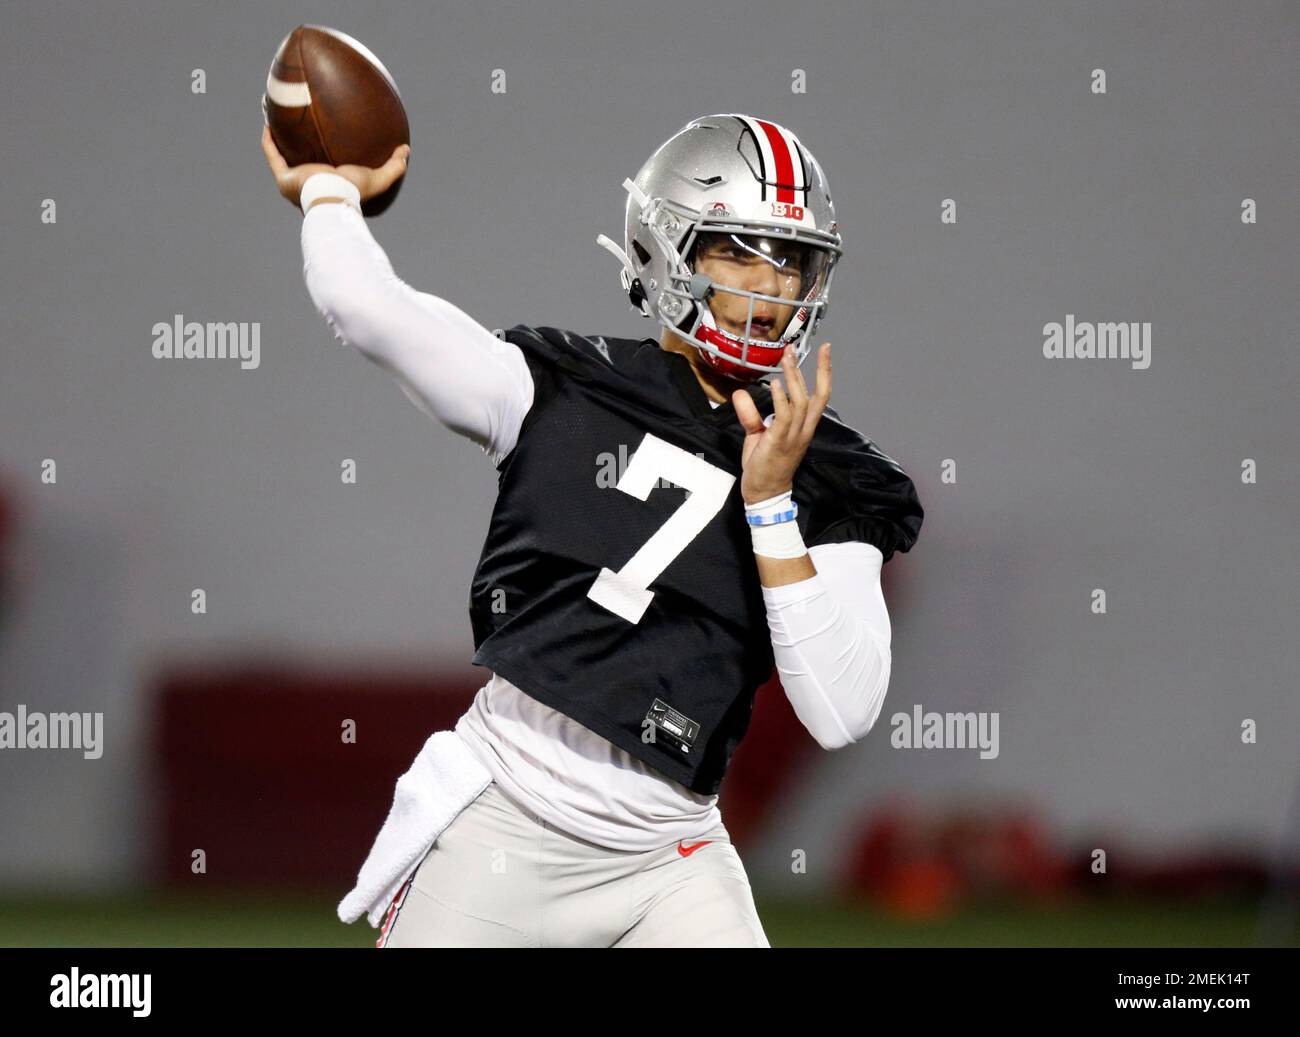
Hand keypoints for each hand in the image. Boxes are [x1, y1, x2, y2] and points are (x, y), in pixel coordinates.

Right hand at [261, 125, 409, 208]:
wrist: (334, 197)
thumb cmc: (354, 192)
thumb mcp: (378, 178)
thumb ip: (394, 166)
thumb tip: (406, 149)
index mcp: (328, 189)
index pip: (325, 174)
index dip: (323, 158)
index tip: (323, 141)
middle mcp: (308, 188)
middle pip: (301, 165)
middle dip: (297, 149)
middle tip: (298, 129)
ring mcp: (294, 185)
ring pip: (282, 159)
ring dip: (278, 141)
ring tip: (277, 121)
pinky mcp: (284, 179)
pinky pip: (272, 155)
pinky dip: (269, 141)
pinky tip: (268, 122)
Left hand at [732, 343, 831, 504]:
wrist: (765, 493)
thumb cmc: (764, 466)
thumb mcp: (758, 435)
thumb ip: (751, 414)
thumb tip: (741, 393)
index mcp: (804, 427)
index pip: (820, 396)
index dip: (825, 373)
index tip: (825, 351)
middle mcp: (803, 430)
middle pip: (812, 395)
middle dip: (806, 369)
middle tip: (793, 349)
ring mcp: (793, 437)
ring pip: (800, 402)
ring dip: (793, 379)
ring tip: (786, 359)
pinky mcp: (779, 442)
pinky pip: (784, 417)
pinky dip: (781, 400)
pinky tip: (776, 384)